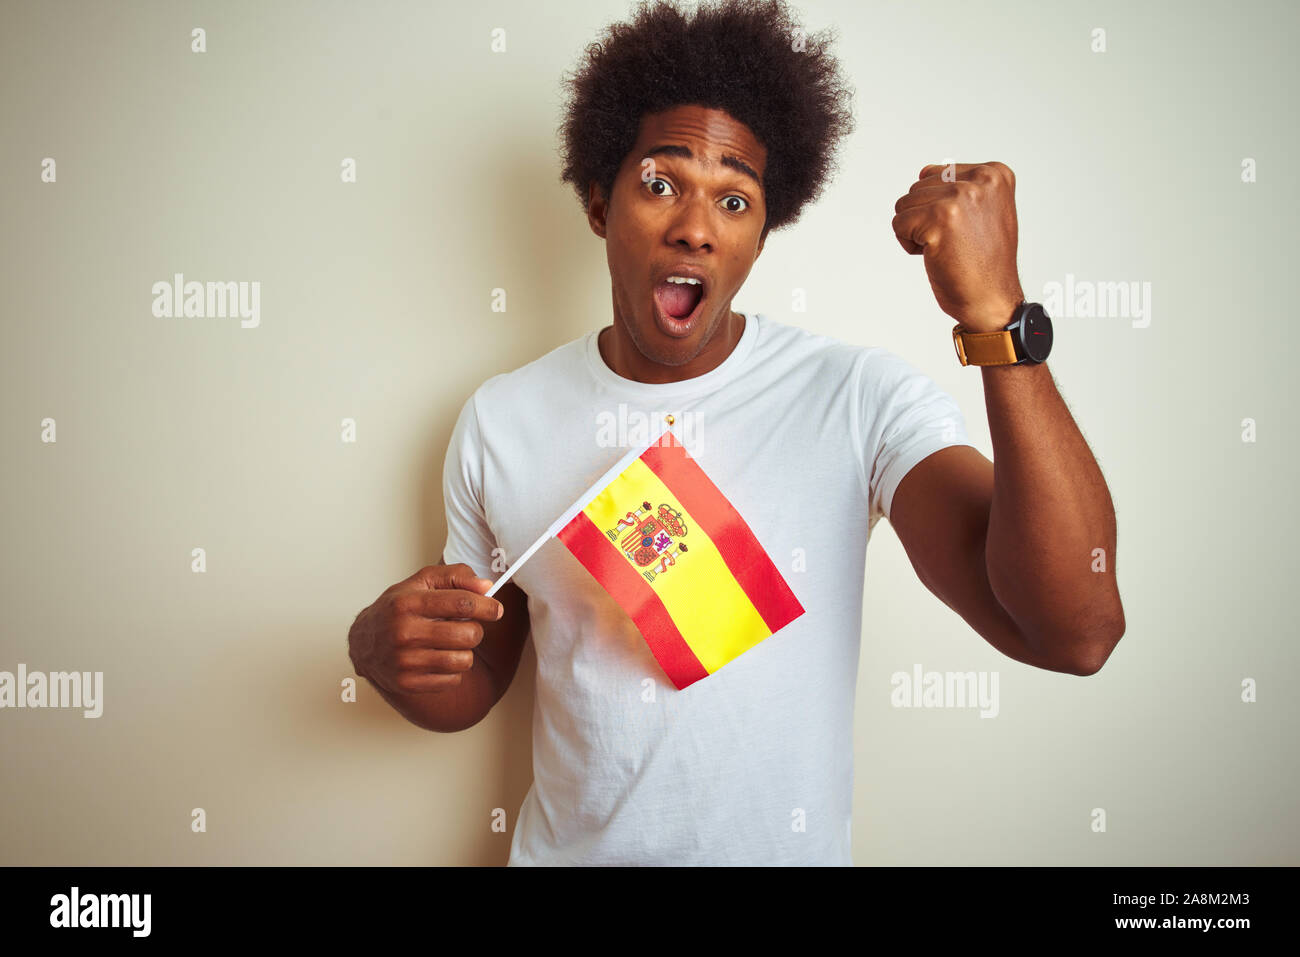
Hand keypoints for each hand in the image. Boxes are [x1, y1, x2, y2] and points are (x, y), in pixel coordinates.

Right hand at [348, 563, 502, 694]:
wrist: (363, 644)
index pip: (461, 604)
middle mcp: (404, 632)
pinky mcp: (407, 684)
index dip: (487, 606)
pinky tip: (438, 659)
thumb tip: (487, 588)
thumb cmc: (398, 608)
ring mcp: (404, 661)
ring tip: (450, 643)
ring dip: (465, 651)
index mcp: (408, 603)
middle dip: (475, 630)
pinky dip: (453, 670)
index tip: (495, 609)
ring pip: (464, 660)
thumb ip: (455, 576)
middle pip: (468, 635)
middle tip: (465, 627)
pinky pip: (453, 680)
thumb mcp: (421, 582)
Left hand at [891, 161, 1024, 332]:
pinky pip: (898, 224)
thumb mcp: (984, 211)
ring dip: (916, 231)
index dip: (940, 207)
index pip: (937, 174)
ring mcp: (959, 199)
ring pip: (904, 205)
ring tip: (946, 248)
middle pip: (918, 188)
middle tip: (956, 242)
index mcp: (995, 174)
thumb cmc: (984, 262)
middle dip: (926, 218)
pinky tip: (935, 255)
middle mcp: (980, 181)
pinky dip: (909, 245)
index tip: (966, 228)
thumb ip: (959, 186)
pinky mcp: (939, 221)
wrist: (992, 300)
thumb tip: (923, 172)